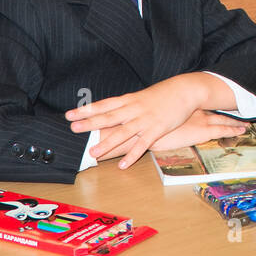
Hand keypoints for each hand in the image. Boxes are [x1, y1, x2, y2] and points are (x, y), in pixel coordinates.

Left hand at [66, 72, 228, 168]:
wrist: (186, 90)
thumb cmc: (162, 94)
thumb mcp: (141, 96)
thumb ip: (126, 105)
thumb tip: (109, 112)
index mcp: (129, 99)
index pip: (104, 104)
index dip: (86, 109)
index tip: (70, 114)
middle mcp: (134, 109)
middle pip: (109, 116)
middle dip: (90, 123)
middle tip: (73, 128)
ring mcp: (145, 119)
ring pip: (123, 132)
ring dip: (108, 143)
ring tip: (93, 152)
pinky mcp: (158, 129)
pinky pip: (143, 144)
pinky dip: (133, 155)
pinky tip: (123, 165)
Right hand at [147, 110, 248, 151]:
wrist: (149, 128)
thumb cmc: (150, 126)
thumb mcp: (159, 119)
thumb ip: (165, 118)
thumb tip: (164, 119)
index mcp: (187, 108)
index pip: (206, 106)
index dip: (216, 106)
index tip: (225, 105)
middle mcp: (197, 112)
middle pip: (218, 112)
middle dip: (230, 113)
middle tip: (243, 113)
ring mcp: (202, 121)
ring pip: (224, 120)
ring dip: (236, 122)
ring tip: (247, 124)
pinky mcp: (204, 132)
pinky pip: (224, 130)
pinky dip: (234, 130)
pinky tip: (242, 130)